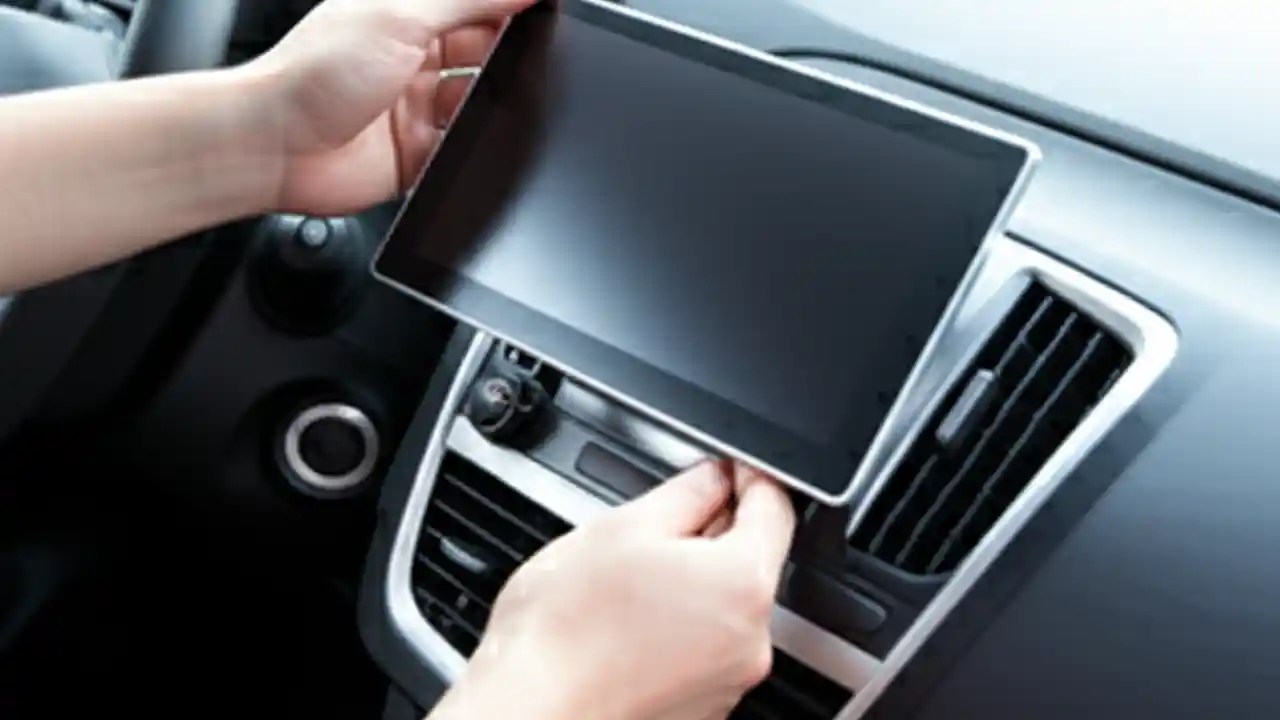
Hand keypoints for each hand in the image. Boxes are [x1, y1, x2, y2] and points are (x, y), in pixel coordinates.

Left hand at [244, 0, 533, 215]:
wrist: (272, 148)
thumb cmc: (312, 75)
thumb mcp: (399, 17)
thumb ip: (468, 1)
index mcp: (406, 16)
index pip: (477, 8)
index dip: (512, 9)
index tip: (545, 10)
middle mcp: (412, 60)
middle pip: (485, 54)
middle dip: (506, 58)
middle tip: (522, 62)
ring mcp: (415, 109)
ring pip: (478, 104)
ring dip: (489, 105)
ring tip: (481, 105)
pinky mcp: (416, 156)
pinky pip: (462, 151)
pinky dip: (474, 148)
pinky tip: (469, 140)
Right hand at [430, 461, 797, 719]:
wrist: (527, 717)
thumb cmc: (562, 633)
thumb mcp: (621, 529)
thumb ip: (686, 493)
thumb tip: (714, 478)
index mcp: (740, 583)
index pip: (775, 508)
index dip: (750, 477)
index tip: (729, 470)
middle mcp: (750, 640)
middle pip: (748, 563)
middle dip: (709, 538)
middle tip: (651, 530)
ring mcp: (726, 683)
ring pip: (722, 610)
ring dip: (688, 587)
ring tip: (623, 586)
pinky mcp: (701, 710)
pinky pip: (701, 652)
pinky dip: (673, 632)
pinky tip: (623, 628)